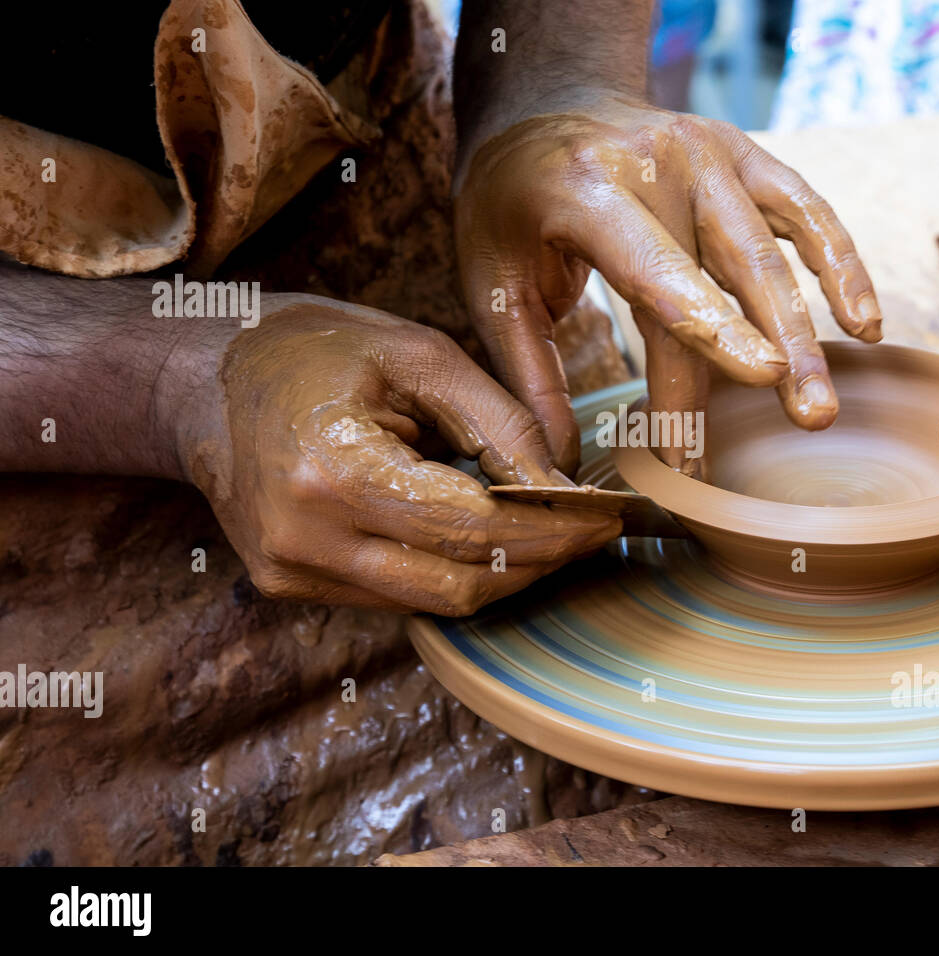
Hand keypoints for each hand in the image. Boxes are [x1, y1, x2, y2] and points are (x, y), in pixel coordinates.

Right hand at [179, 296, 620, 614]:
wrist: (202, 379)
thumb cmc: (314, 349)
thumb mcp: (419, 355)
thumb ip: (500, 422)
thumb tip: (566, 486)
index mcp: (334, 471)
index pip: (474, 529)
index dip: (552, 531)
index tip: (606, 518)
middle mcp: (304, 540)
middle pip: (460, 584)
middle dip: (539, 562)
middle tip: (591, 533)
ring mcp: (290, 572)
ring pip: (433, 604)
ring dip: (501, 576)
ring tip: (549, 535)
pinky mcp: (287, 584)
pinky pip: (396, 596)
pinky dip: (451, 573)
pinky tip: (485, 539)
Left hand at [454, 92, 881, 475]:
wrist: (542, 104)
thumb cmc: (511, 205)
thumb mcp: (492, 282)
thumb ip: (529, 374)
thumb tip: (564, 464)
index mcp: (586, 191)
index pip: (659, 273)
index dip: (712, 332)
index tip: (756, 384)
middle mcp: (658, 163)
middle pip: (732, 268)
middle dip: (776, 349)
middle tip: (810, 419)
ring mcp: (707, 152)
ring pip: (773, 249)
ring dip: (808, 329)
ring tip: (825, 402)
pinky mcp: (740, 152)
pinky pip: (804, 208)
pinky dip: (839, 263)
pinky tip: (864, 324)